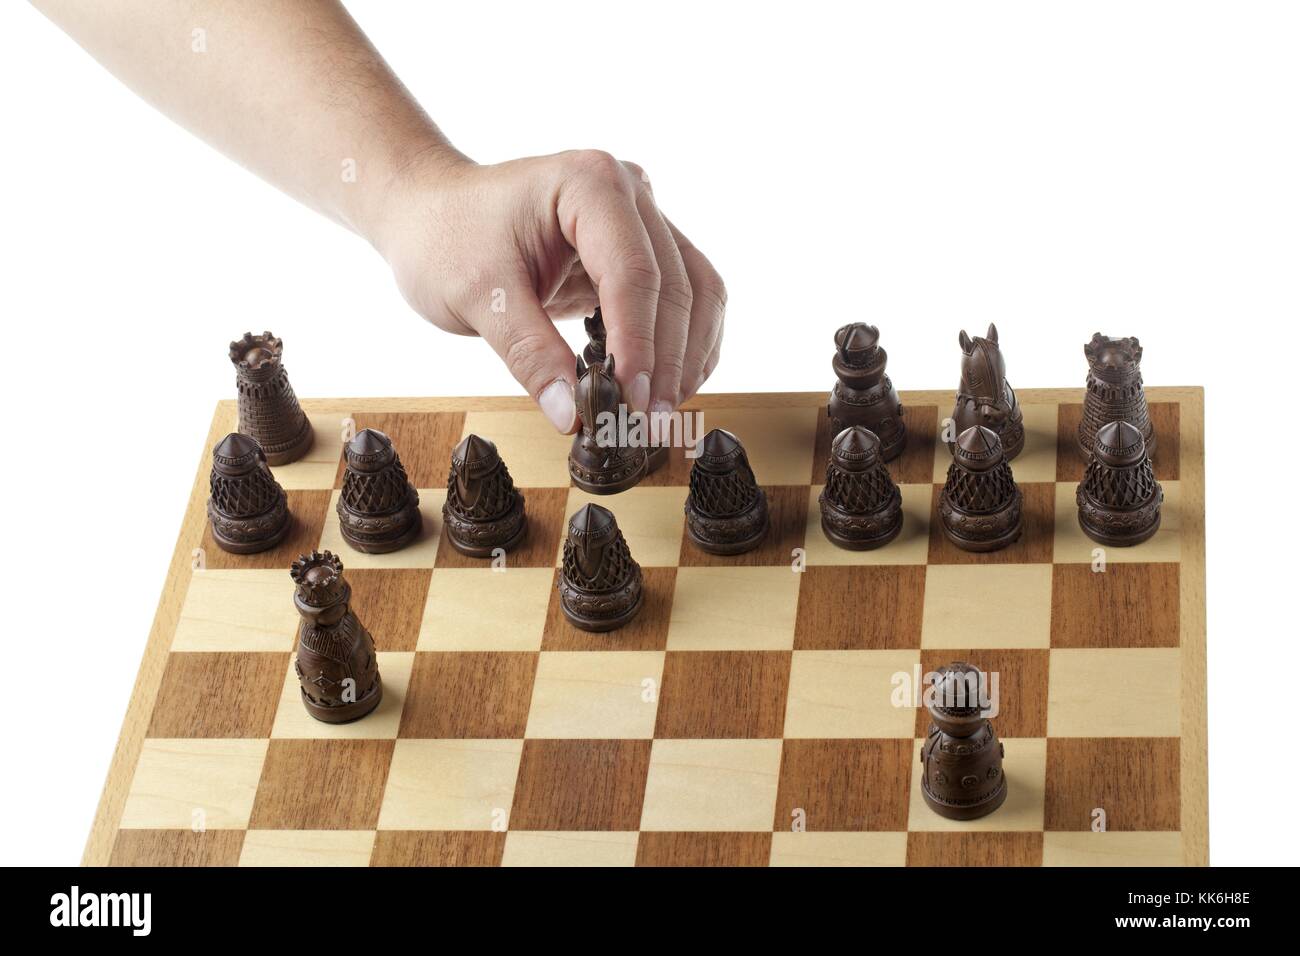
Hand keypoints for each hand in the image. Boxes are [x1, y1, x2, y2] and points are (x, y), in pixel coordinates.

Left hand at [371, 149, 725, 431]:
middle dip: (668, 361)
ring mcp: (641, 219)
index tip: (631, 401)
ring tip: (661, 412)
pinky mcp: (640, 251)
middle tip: (649, 424)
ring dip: (689, 356)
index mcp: (589, 185)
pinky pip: (687, 297)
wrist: (430, 215)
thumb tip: (572, 415)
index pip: (634, 273)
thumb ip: (529, 354)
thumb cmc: (445, 236)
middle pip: (677, 285)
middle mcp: (629, 193)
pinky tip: (667, 387)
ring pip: (698, 290)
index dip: (640, 344)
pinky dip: (685, 345)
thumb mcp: (477, 296)